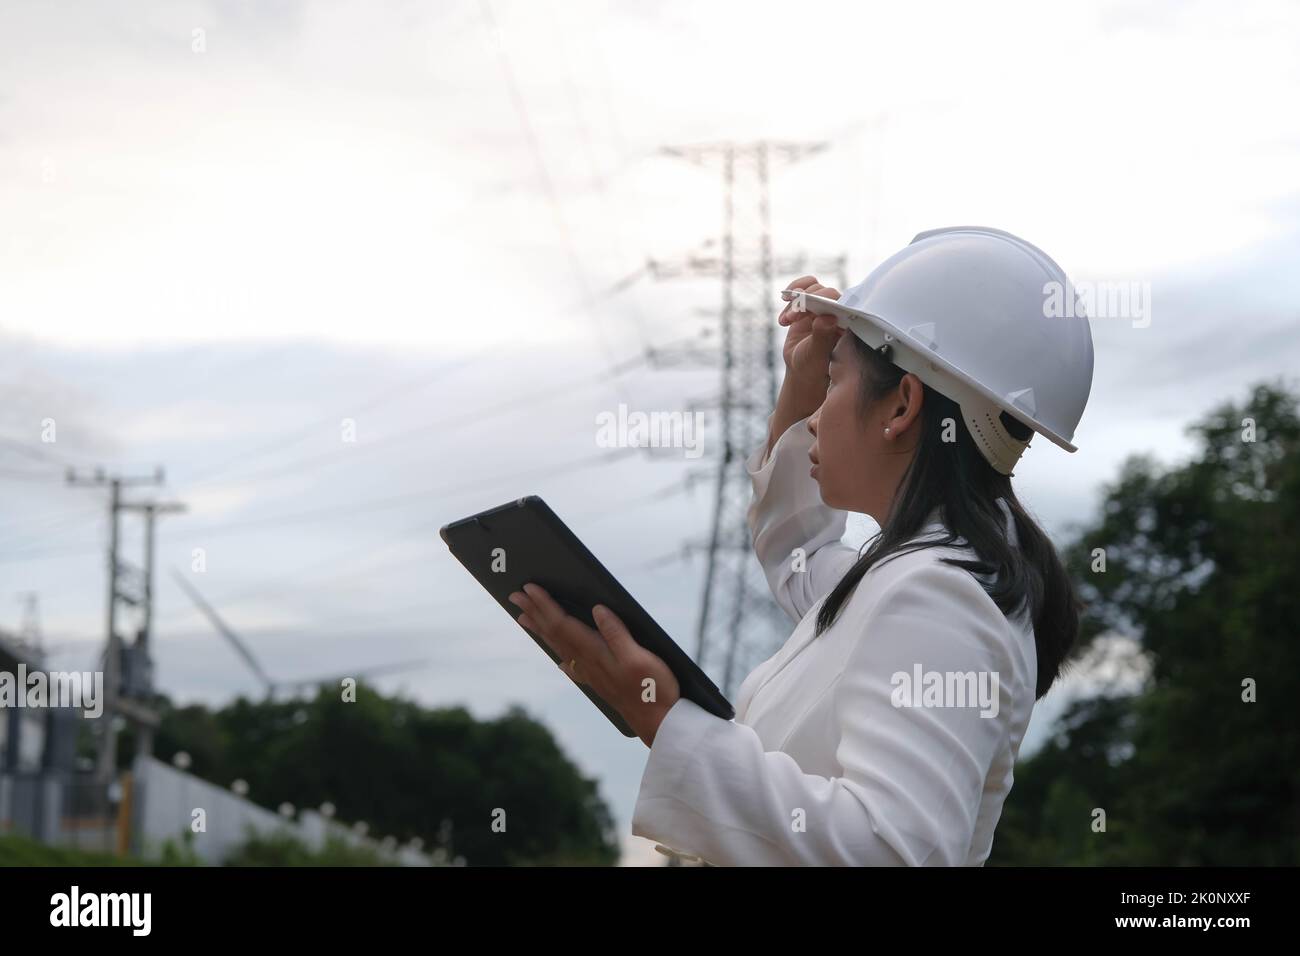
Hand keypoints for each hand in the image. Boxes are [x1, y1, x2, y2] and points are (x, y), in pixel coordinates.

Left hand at [507, 583, 681, 747]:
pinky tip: (558, 658)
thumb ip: (617, 633)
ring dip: (541, 629)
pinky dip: (559, 654)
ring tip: (524, 618)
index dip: (545, 604)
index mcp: (595, 652)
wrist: (658, 722)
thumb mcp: (639, 657)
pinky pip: (571, 663)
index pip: (562, 623)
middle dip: (535, 612)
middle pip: (554, 633)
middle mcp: (588, 662)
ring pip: (559, 646)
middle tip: (515, 595)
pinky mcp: (600, 682)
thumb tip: (597, 609)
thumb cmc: (652, 689)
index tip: (529, 587)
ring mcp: (592, 674)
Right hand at [779, 275, 843, 402]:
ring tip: (786, 320)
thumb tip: (828, 318)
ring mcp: (824, 306)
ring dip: (795, 301)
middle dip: (806, 302)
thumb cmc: (814, 366)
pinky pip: (802, 287)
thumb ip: (822, 337)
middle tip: (791, 318)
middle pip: (826, 292)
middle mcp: (839, 311)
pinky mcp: (811, 303)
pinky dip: (790, 296)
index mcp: (848, 322)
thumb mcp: (817, 355)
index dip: (823, 301)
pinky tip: (783, 315)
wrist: (803, 369)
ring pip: (812, 288)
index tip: (806, 311)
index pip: (841, 303)